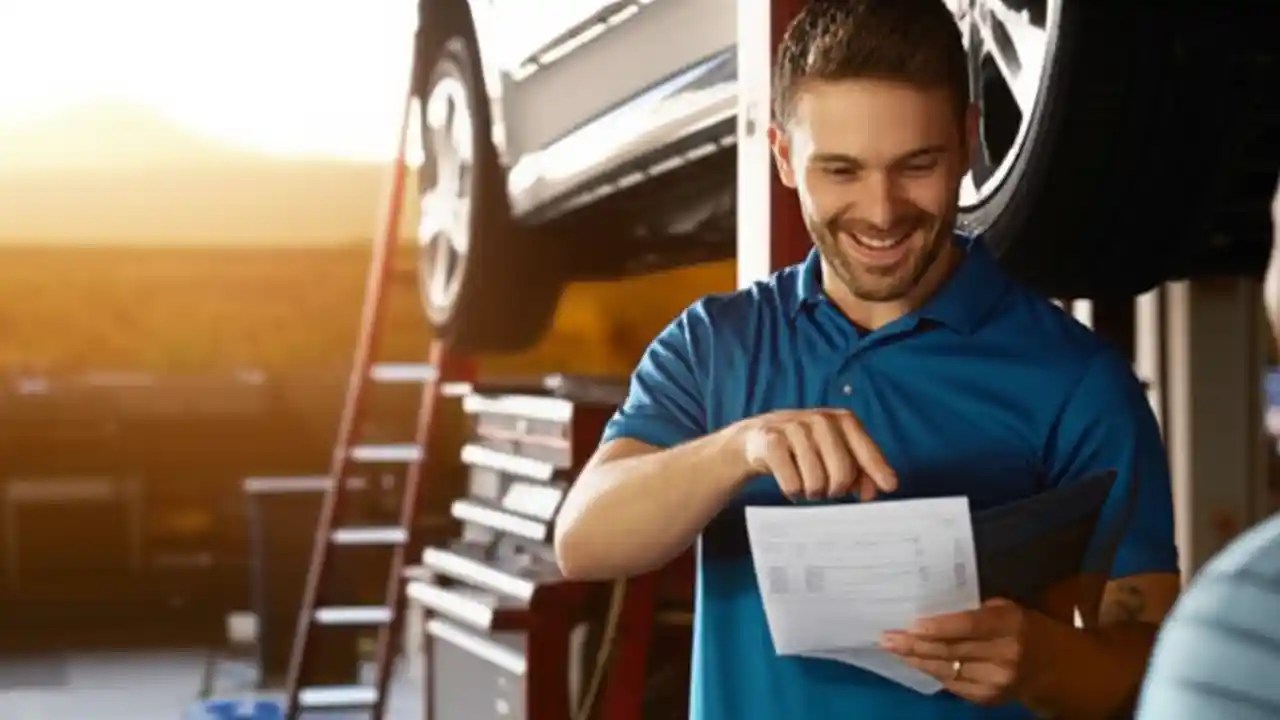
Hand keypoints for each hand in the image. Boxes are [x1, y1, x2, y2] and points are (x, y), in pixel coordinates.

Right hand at [733, 408, 896, 500]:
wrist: (755, 439)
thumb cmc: (802, 449)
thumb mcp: (832, 454)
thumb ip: (857, 472)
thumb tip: (872, 493)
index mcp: (840, 420)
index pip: (864, 447)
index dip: (877, 468)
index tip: (889, 487)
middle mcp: (819, 420)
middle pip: (842, 472)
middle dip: (836, 489)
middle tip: (828, 491)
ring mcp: (794, 428)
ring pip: (816, 482)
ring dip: (812, 492)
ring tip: (806, 485)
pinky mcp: (771, 441)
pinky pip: (792, 483)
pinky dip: (793, 491)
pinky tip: (790, 484)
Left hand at [879, 598, 1048, 705]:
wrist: (1056, 668)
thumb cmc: (1024, 628)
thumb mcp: (1008, 609)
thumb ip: (976, 610)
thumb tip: (933, 609)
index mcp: (1011, 624)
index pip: (969, 626)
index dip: (938, 627)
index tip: (910, 624)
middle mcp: (1004, 655)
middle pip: (951, 651)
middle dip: (914, 645)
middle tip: (886, 637)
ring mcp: (996, 681)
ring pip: (946, 670)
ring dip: (915, 660)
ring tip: (892, 648)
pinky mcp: (988, 698)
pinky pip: (951, 684)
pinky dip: (930, 672)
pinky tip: (913, 662)